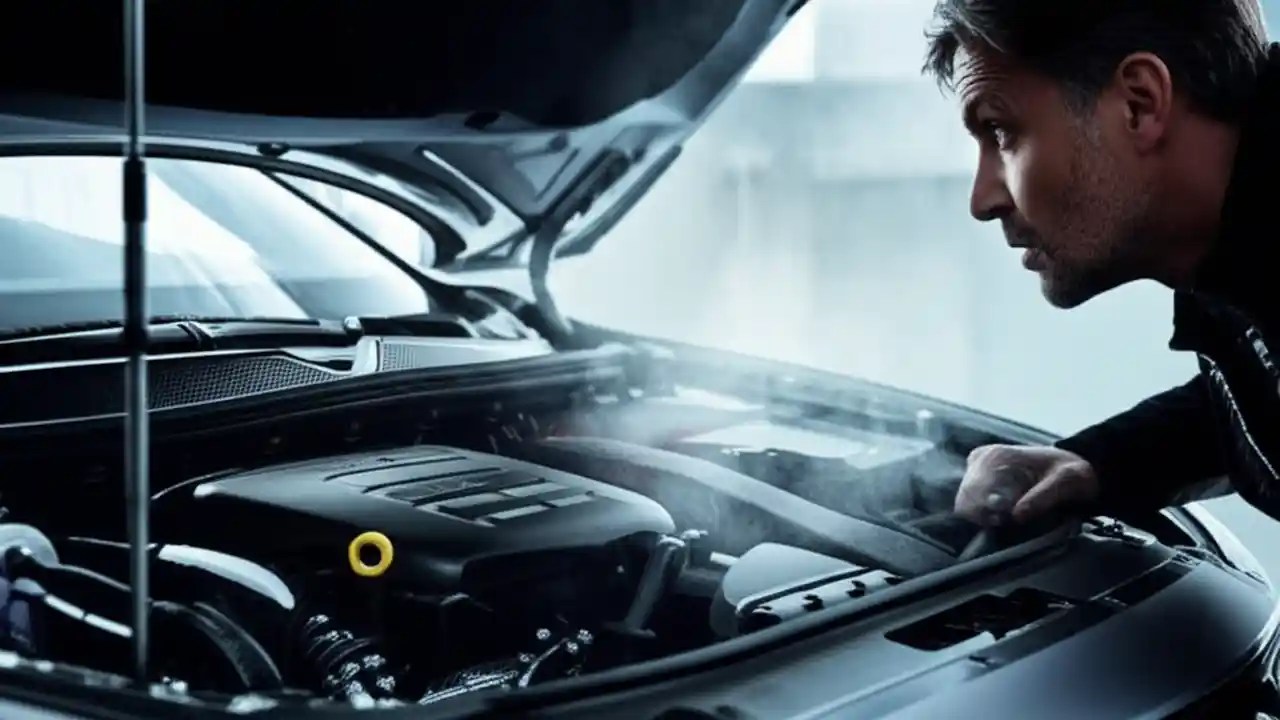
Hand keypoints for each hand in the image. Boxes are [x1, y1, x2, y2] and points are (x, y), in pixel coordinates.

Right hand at [955, 444, 1099, 525]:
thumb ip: (1042, 497)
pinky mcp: (979, 480)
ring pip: (964, 504)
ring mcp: (977, 470)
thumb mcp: (1066, 482)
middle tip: (1007, 522)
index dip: (984, 510)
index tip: (1004, 520)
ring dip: (983, 516)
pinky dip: (983, 515)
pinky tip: (1002, 516)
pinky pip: (969, 504)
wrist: (1072, 468)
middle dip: (983, 515)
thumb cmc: (1071, 473)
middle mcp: (980, 459)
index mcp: (996, 456)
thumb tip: (1017, 515)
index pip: (972, 489)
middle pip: (964, 498)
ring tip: (1006, 519)